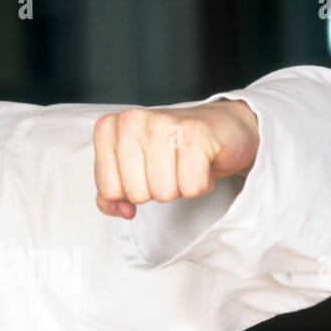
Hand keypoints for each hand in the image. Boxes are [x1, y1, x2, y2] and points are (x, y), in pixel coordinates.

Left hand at [93, 99, 258, 218]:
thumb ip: (112, 195)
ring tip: (185, 165)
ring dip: (179, 187)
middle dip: (156, 190)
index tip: (145, 172)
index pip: (109, 190)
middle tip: (169, 168)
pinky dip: (201, 184)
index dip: (129, 192)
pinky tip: (202, 164)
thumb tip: (122, 210)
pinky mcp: (196, 132)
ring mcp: (164, 123)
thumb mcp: (132, 171)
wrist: (221, 128)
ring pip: (163, 192)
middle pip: (137, 194)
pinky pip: (191, 187)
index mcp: (109, 128)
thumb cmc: (171, 151)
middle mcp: (132, 120)